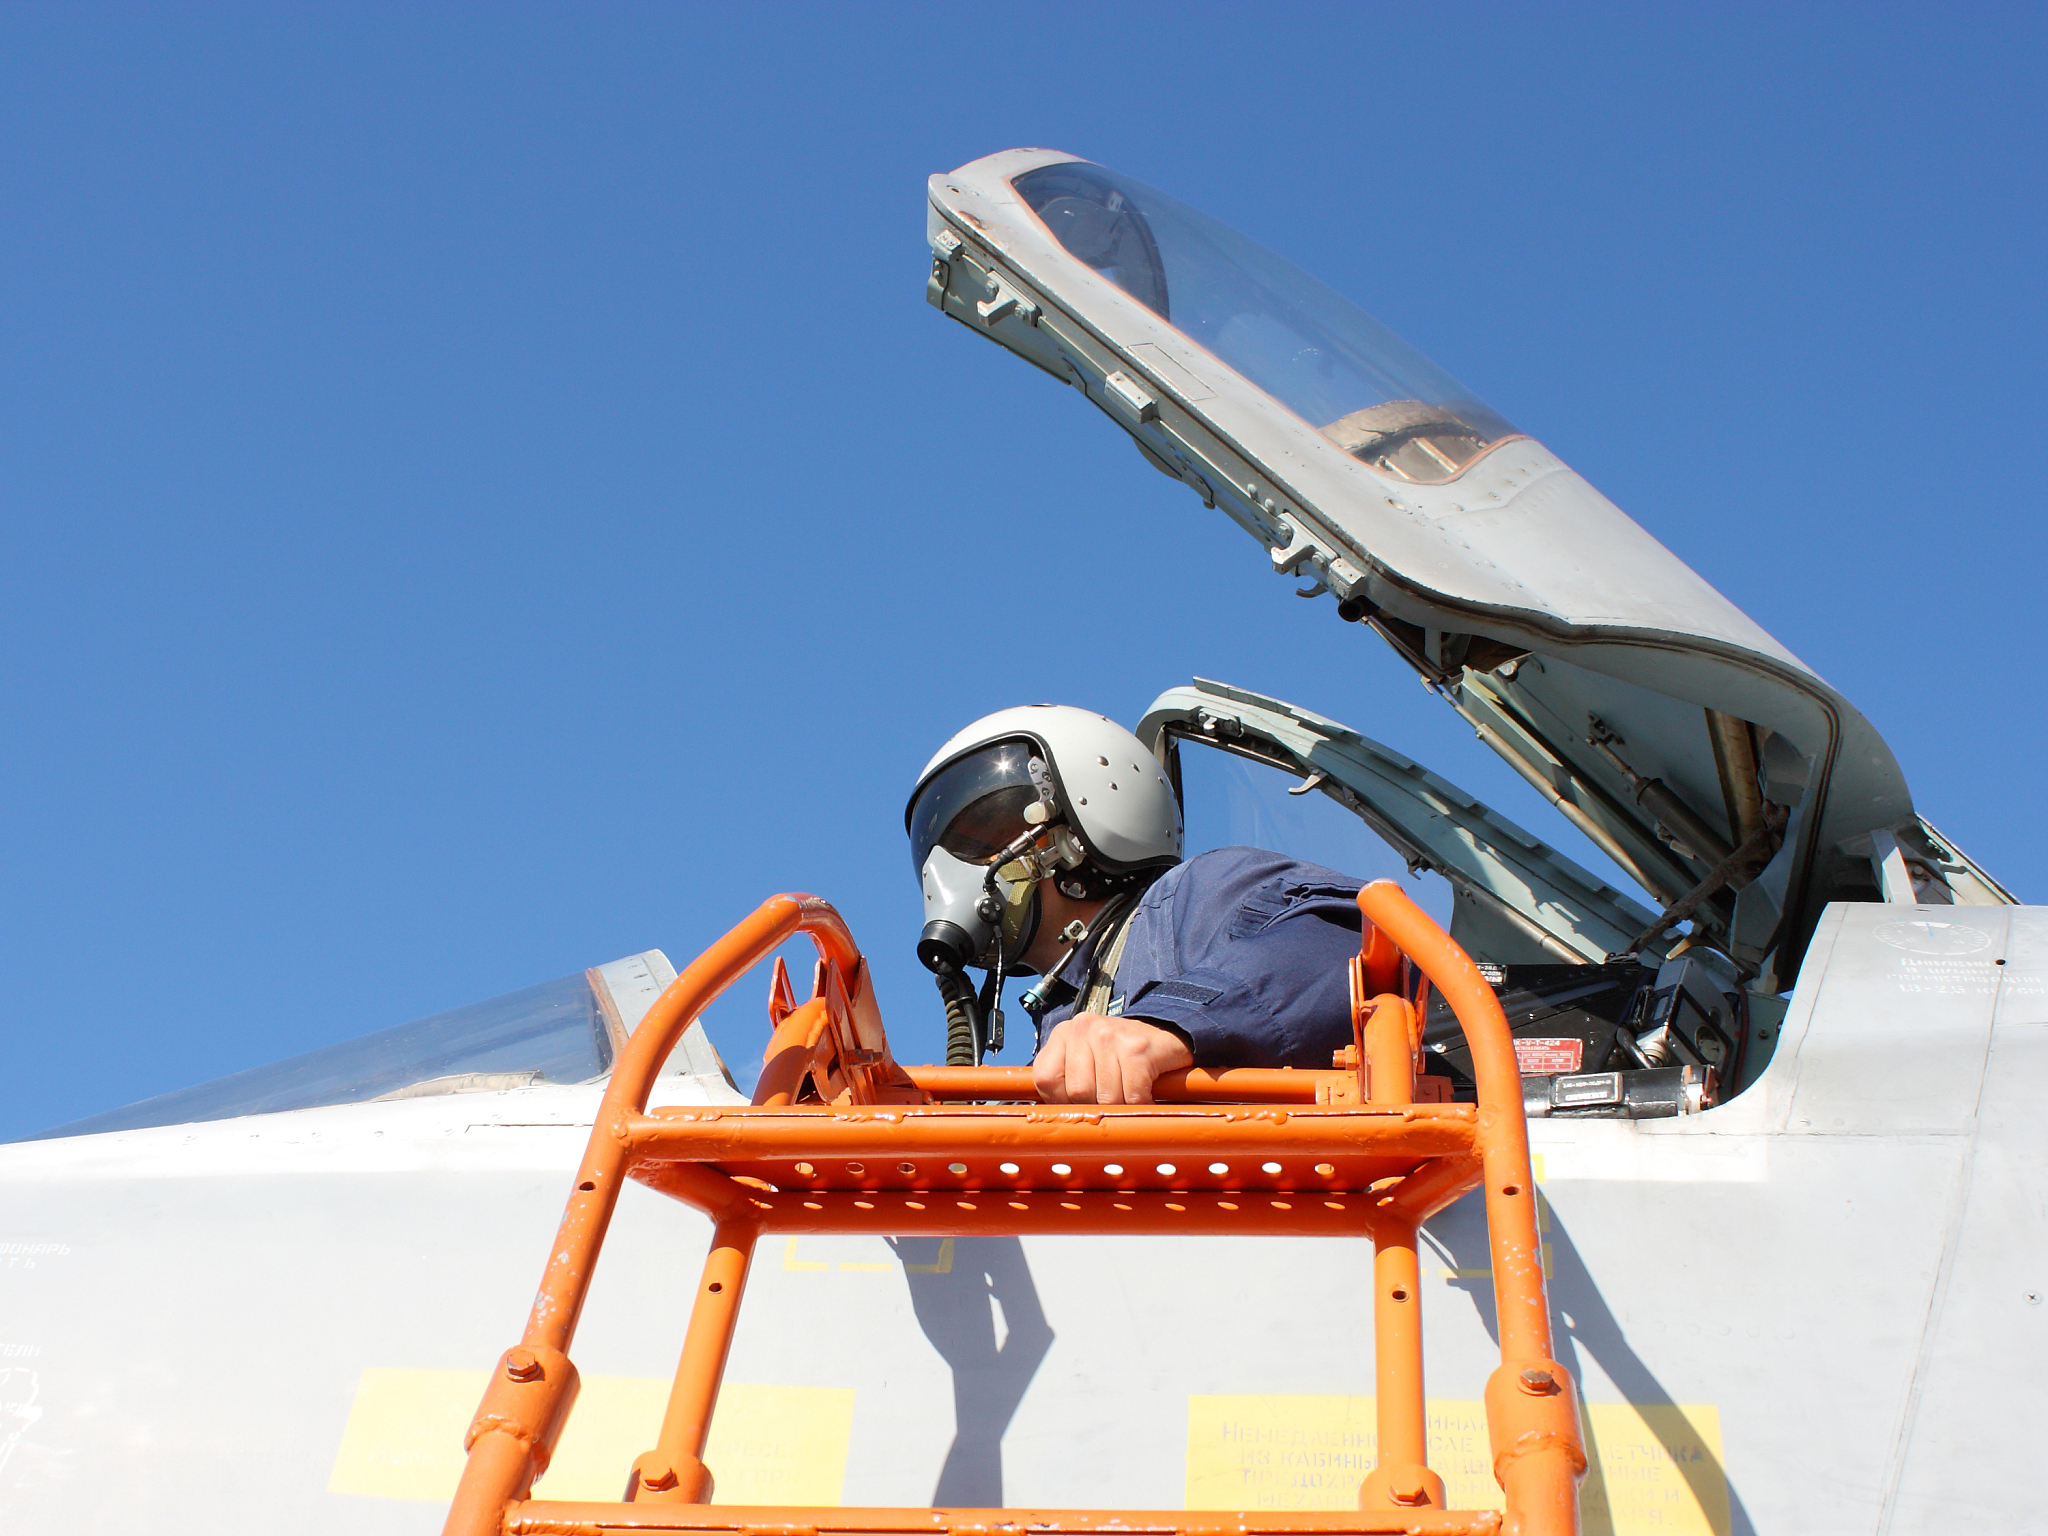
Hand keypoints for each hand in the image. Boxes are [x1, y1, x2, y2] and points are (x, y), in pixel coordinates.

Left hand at [1032, 1013, 1193, 1104]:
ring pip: (1105, 1097)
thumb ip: (1064, 1081)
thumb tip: (1052, 1119)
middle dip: (1096, 1106)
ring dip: (1121, 1107)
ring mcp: (1110, 1035)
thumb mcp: (1085, 1061)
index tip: (1083, 1102)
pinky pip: (1132, 1094)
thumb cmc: (1121, 1056)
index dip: (1063, 1101)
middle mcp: (1083, 1028)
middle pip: (1077, 1092)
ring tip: (1129, 1099)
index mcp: (1064, 1033)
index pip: (1045, 1079)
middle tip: (1112, 1101)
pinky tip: (1146, 1097)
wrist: (1165, 1033)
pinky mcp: (1137, 1047)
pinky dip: (1140, 1105)